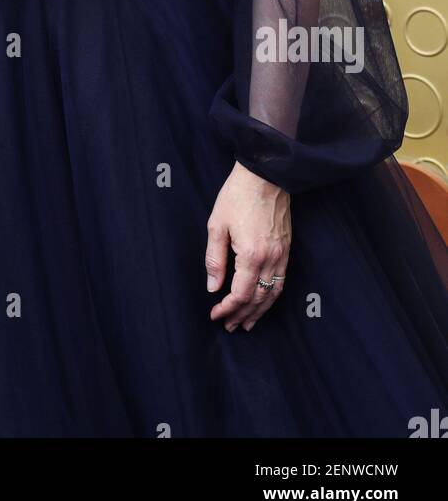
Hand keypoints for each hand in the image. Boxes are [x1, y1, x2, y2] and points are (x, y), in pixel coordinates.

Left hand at [205, 162, 290, 331]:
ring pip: (273, 294)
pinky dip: (272, 297)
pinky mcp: (287, 248)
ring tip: (247, 323)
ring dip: (260, 311)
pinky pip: (281, 281)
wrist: (265, 174)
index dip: (227, 309)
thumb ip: (215, 258)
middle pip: (257, 299)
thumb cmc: (238, 195)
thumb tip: (213, 287)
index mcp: (251, 254)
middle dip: (242, 315)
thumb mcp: (217, 224)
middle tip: (230, 326)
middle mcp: (270, 259)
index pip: (240, 294)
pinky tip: (263, 302)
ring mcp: (281, 254)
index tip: (215, 315)